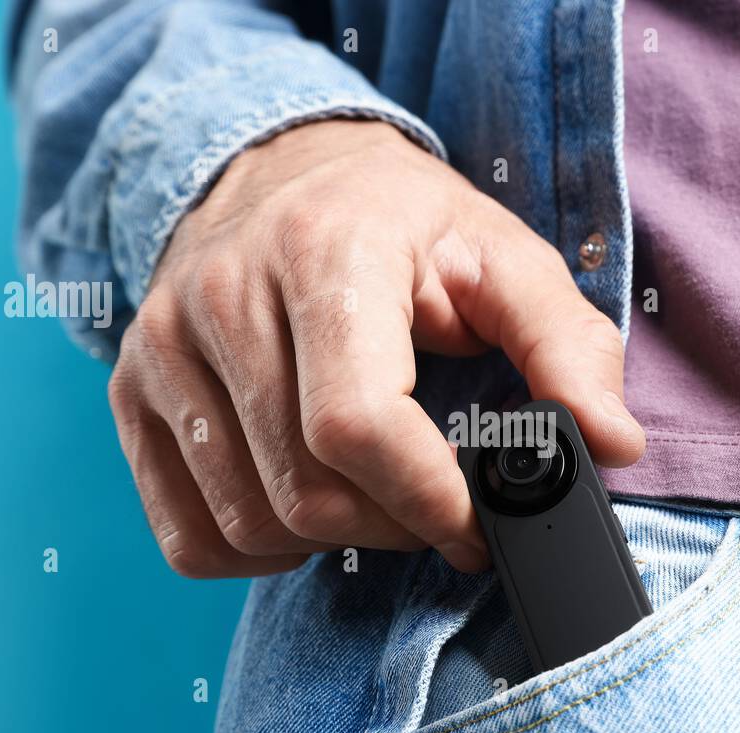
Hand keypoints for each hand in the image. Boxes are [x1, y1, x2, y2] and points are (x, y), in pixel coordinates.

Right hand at [108, 119, 644, 577]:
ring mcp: (160, 351)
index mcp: (323, 252)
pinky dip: (260, 551)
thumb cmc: (403, 227)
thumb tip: (609, 444)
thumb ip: (568, 348)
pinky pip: (190, 538)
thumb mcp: (504, 259)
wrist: (281, 175)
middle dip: (394, 527)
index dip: (428, 499)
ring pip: (251, 524)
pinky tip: (304, 500)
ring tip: (376, 494)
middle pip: (306, 492)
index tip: (473, 525)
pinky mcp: (131, 398)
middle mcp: (221, 297)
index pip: (356, 423)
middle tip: (438, 507)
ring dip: (332, 541)